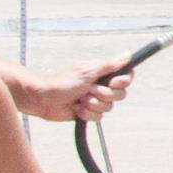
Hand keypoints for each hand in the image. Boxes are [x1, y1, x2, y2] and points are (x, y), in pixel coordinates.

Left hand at [10, 59, 131, 122]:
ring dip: (93, 105)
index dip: (123, 81)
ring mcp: (96, 100)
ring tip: (80, 100)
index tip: (113, 82)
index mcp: (103, 74)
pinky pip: (99, 117)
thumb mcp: (88, 71)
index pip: (126, 76)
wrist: (44, 99)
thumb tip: (128, 55)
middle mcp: (102, 86)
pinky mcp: (89, 112)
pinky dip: (87, 114)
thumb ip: (109, 65)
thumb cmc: (63, 82)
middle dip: (104, 95)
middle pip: (120, 94)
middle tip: (90, 90)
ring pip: (109, 107)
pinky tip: (76, 108)